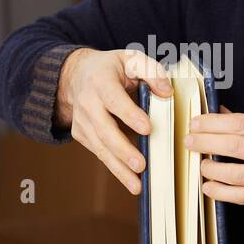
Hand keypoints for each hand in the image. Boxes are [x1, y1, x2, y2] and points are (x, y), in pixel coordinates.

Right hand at [56, 48, 172, 194]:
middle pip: (104, 129)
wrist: (77, 75)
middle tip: (140, 165)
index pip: (113, 99)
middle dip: (122, 149)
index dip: (129, 114)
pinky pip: (99, 153)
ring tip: (136, 184)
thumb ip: (151, 71)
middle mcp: (87, 103)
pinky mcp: (82, 135)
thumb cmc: (111, 68)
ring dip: (118, 168)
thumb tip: (166, 93)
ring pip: (100, 147)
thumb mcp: (131, 59)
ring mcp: (82, 121)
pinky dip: (115, 168)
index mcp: (100, 81)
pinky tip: (130, 181)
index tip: (147, 129)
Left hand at [185, 110, 243, 211]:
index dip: (213, 123)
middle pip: (233, 147)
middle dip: (205, 143)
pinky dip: (220, 192)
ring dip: (209, 168)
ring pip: (233, 174)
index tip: (197, 123)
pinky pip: (240, 196)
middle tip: (189, 141)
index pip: (240, 124)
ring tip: (199, 163)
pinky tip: (208, 186)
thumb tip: (223, 115)